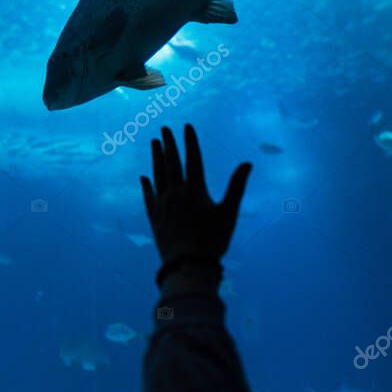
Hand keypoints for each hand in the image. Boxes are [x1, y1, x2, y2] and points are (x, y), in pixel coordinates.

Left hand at [140, 125, 251, 289]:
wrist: (188, 266)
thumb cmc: (213, 241)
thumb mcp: (229, 213)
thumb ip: (237, 186)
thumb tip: (248, 162)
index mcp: (195, 190)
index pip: (192, 159)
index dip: (190, 142)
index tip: (187, 126)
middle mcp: (176, 194)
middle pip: (171, 163)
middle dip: (168, 144)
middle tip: (164, 129)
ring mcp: (163, 206)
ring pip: (157, 176)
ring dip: (156, 159)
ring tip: (154, 144)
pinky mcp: (155, 219)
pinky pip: (148, 197)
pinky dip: (146, 186)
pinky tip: (144, 177)